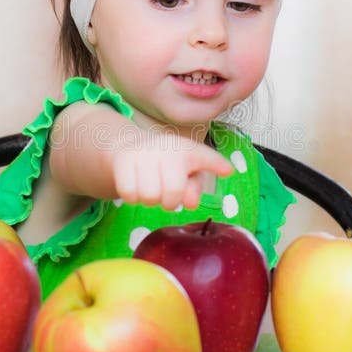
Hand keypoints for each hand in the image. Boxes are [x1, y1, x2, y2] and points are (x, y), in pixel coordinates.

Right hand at [112, 134, 233, 210]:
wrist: (131, 148)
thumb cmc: (168, 166)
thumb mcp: (186, 174)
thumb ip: (194, 189)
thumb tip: (191, 204)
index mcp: (187, 150)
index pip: (203, 157)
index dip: (216, 164)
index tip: (228, 171)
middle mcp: (167, 147)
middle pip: (172, 194)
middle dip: (170, 202)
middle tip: (166, 194)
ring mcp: (144, 152)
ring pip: (149, 197)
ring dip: (149, 200)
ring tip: (150, 188)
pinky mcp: (123, 159)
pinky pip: (128, 194)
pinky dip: (132, 198)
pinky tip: (135, 186)